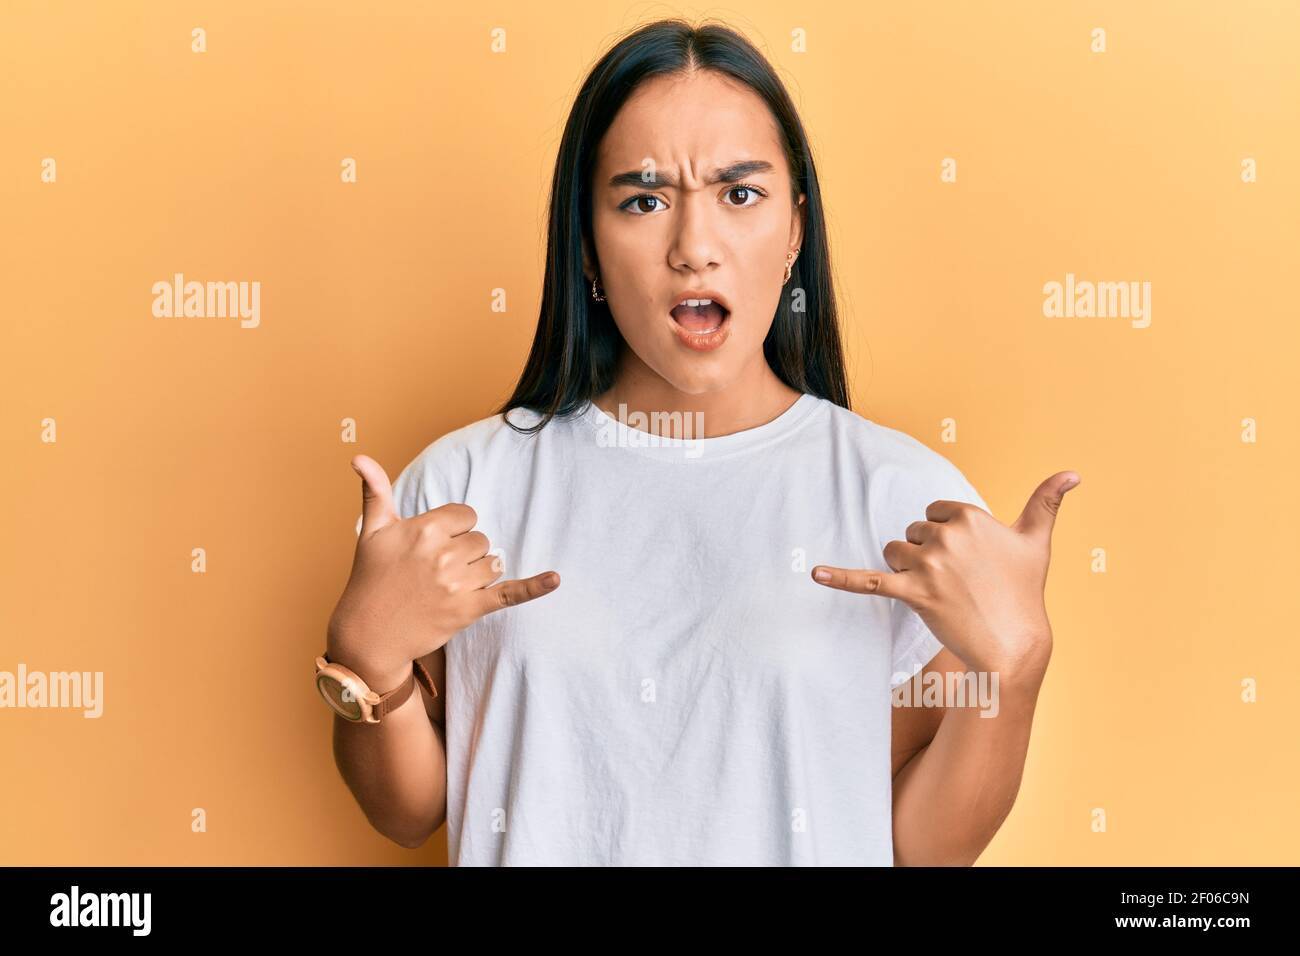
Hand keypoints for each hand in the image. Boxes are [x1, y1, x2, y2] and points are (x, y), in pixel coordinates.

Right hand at [327, 454, 559, 681]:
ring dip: (479, 572)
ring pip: (493, 564)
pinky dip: (534, 587)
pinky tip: (555, 579)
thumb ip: (374, 491)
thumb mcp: (371, 532)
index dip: (454, 529)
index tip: (434, 544)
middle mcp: (443, 555)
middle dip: (465, 552)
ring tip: (450, 585)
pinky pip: (509, 594)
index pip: (466, 515)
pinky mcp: (469, 611)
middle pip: (481, 540)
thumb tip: (360, 456)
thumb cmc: (370, 579)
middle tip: (436, 570)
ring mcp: (458, 585)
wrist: (368, 635)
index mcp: (424, 530)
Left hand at [810, 471, 1079, 679]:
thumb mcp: (1037, 542)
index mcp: (970, 517)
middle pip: (913, 531)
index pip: (935, 511)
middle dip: (927, 553)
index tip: (967, 558)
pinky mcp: (912, 594)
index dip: (946, 534)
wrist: (1012, 645)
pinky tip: (814, 573)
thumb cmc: (1024, 592)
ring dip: (908, 569)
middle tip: (957, 581)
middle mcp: (947, 536)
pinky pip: (869, 581)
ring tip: (939, 592)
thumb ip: (1047, 501)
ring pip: (895, 552)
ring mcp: (928, 565)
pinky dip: (841, 577)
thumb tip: (1074, 472)